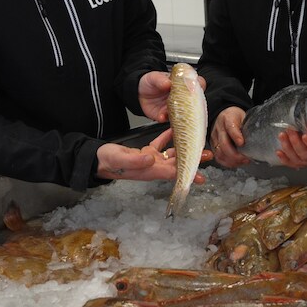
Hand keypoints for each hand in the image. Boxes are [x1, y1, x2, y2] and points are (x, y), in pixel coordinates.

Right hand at [95, 127, 211, 181]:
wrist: (97, 159)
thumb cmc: (108, 161)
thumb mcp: (120, 159)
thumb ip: (135, 160)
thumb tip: (152, 158)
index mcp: (149, 170)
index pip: (172, 173)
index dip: (187, 175)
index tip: (201, 177)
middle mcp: (153, 166)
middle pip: (177, 164)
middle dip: (193, 161)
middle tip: (208, 155)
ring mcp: (150, 159)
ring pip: (172, 154)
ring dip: (185, 148)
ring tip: (199, 143)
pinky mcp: (145, 151)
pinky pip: (161, 144)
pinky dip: (168, 137)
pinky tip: (175, 128)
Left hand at [138, 69, 205, 122]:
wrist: (139, 94)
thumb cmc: (150, 83)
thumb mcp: (154, 77)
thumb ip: (160, 80)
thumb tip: (168, 83)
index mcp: (181, 84)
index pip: (197, 83)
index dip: (199, 85)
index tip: (196, 87)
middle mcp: (182, 97)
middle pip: (194, 101)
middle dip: (192, 103)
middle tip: (185, 102)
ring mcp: (176, 107)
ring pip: (184, 113)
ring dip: (180, 113)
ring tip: (170, 110)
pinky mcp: (167, 116)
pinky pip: (170, 121)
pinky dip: (166, 119)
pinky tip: (162, 116)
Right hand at [210, 106, 249, 167]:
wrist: (225, 116)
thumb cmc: (236, 117)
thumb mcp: (244, 117)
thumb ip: (248, 126)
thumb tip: (256, 140)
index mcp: (227, 118)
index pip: (230, 127)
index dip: (236, 136)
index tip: (242, 143)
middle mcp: (218, 128)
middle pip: (224, 144)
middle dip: (236, 155)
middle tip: (246, 158)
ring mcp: (214, 138)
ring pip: (220, 153)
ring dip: (232, 160)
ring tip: (243, 161)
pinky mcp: (213, 146)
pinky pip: (218, 157)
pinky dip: (228, 162)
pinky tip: (236, 162)